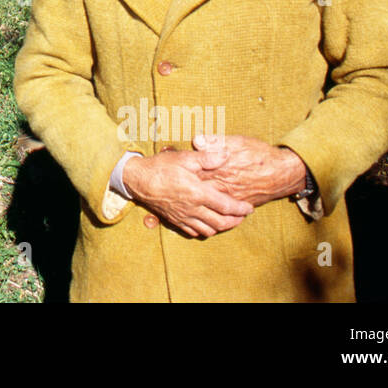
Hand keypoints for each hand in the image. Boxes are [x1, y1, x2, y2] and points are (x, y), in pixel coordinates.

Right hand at [122, 149, 253, 237]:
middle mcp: (193, 209)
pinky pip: (193, 232)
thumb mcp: (185, 157)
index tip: (249, 208)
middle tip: (242, 216)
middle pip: (221, 222)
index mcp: (198, 193)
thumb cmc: (161, 167)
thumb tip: (226, 155)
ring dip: (221, 227)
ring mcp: (183, 216)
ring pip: (208, 230)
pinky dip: (204, 230)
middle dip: (235, 221)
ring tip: (227, 220)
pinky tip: (207, 224)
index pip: (226, 206)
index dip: (241, 209)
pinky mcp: (174, 220)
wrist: (138, 179)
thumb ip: (207, 158)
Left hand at [178, 134, 307, 207]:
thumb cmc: (260, 154)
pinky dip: (210, 215)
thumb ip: (215, 142)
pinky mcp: (240, 205)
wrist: (284, 173)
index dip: (181, 174)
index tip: (169, 173)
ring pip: (209, 207)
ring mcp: (232, 198)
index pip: (195, 174)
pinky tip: (203, 215)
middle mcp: (224, 187)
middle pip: (199, 192)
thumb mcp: (237, 142)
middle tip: (170, 193)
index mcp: (220, 170)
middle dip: (185, 193)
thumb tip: (196, 140)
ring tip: (184, 206)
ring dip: (196, 207)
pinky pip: (222, 214)